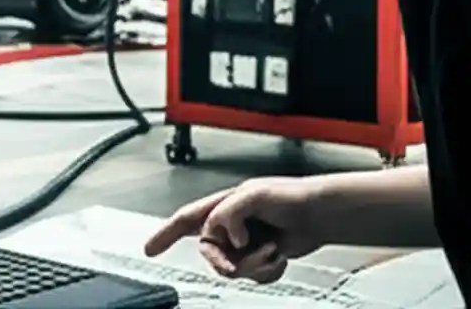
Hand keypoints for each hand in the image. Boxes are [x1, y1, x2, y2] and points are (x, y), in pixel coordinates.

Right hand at [143, 176, 327, 282]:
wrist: (321, 214)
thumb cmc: (291, 195)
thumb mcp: (252, 195)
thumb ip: (228, 212)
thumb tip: (224, 235)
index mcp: (222, 206)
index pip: (185, 219)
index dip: (164, 234)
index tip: (149, 249)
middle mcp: (230, 226)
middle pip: (209, 252)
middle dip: (223, 262)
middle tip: (233, 267)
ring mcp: (245, 243)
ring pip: (233, 268)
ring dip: (254, 264)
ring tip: (273, 248)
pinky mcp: (261, 258)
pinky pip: (253, 276)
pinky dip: (267, 270)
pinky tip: (279, 254)